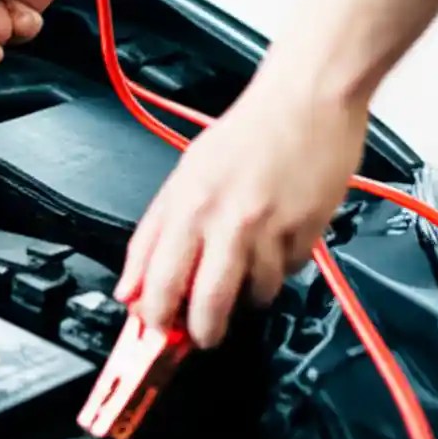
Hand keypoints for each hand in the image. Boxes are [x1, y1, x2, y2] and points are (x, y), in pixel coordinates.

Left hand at [113, 75, 371, 348]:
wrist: (305, 103)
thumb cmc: (242, 138)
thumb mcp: (180, 182)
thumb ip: (150, 239)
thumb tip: (128, 290)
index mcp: (189, 208)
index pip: (160, 282)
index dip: (155, 317)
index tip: (155, 329)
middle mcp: (228, 222)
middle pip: (208, 304)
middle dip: (203, 332)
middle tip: (202, 335)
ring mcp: (271, 229)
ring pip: (254, 296)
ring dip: (245, 298)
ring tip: (241, 274)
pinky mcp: (308, 232)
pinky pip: (287, 273)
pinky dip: (276, 271)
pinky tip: (272, 247)